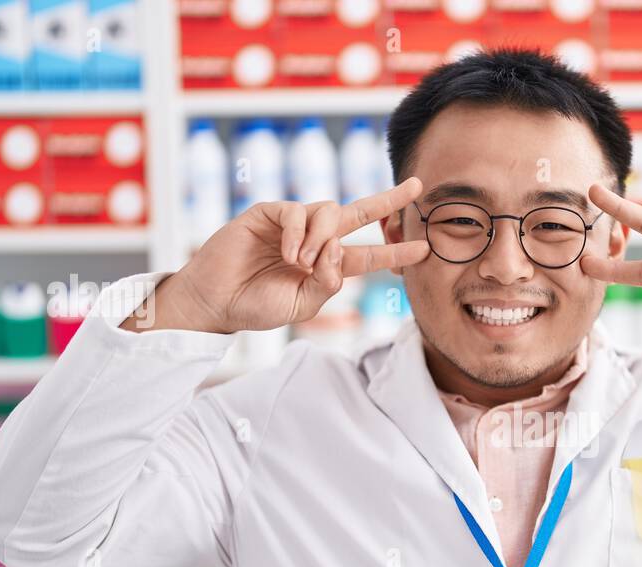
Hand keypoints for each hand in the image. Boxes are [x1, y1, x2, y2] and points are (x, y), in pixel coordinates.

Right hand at [143, 178, 429, 333]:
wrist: (216, 302)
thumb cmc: (257, 306)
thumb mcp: (302, 306)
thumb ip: (327, 283)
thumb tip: (340, 251)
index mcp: (326, 265)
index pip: (367, 255)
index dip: (394, 252)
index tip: (425, 249)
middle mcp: (315, 239)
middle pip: (359, 213)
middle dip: (388, 200)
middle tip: (417, 186)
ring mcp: (293, 224)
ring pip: (329, 212)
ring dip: (323, 239)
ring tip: (302, 264)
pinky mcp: (269, 212)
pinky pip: (297, 212)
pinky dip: (299, 234)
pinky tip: (290, 255)